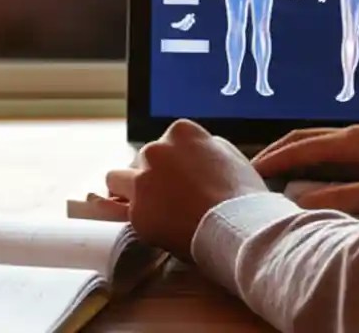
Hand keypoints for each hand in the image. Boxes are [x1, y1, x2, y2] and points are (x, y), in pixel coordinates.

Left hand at [105, 120, 267, 261]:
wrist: (237, 227)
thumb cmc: (243, 196)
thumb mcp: (231, 156)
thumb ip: (207, 148)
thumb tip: (199, 153)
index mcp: (180, 131)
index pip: (165, 144)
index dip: (173, 164)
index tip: (183, 179)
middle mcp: (156, 149)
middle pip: (142, 161)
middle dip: (152, 177)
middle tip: (171, 198)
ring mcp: (142, 179)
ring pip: (116, 179)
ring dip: (128, 191)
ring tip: (147, 208)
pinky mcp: (135, 210)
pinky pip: (124, 213)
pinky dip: (137, 218)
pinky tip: (154, 226)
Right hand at [251, 125, 358, 215]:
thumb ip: (342, 198)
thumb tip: (299, 201)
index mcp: (353, 140)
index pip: (300, 147)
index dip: (273, 160)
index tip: (248, 172)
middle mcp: (356, 134)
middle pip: (304, 138)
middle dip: (277, 151)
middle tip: (251, 169)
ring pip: (318, 142)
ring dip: (294, 154)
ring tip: (273, 171)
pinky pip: (333, 151)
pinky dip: (312, 159)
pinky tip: (312, 174)